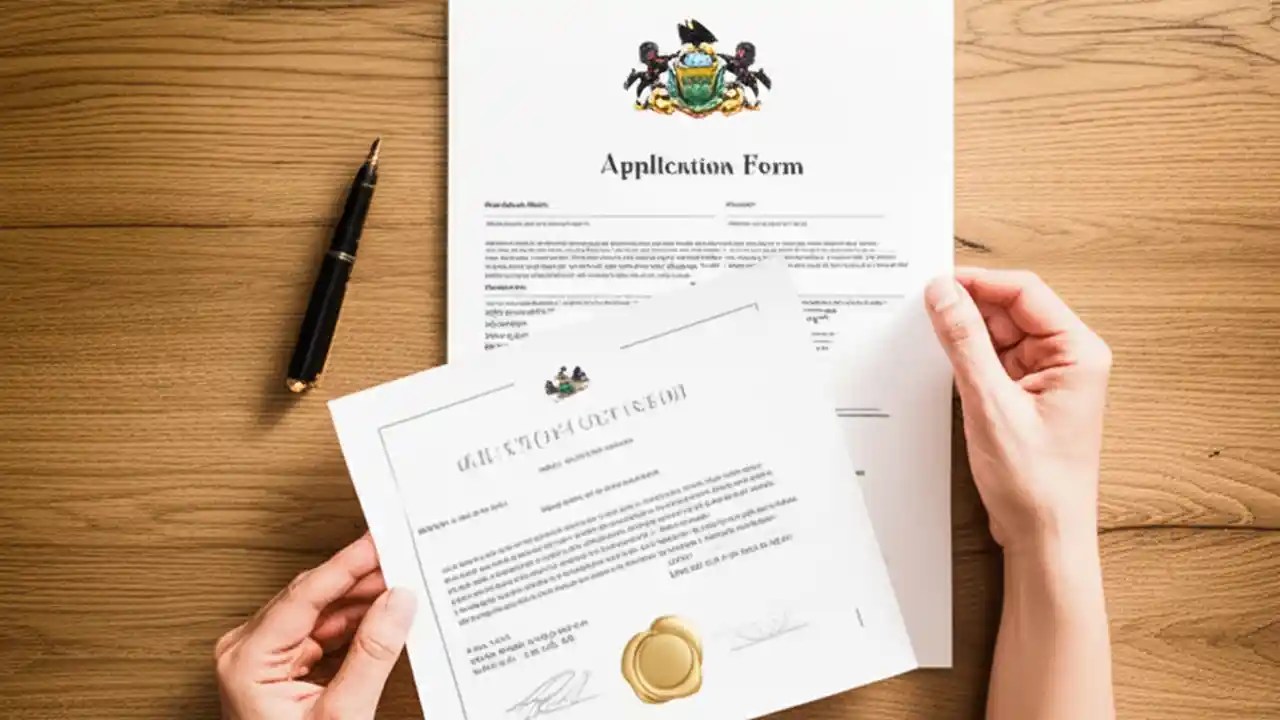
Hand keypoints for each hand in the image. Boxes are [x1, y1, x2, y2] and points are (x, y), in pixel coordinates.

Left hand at [215, 534, 416, 719]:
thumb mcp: (342, 715)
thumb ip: (372, 655)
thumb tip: (396, 603)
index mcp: (247, 659)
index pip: (306, 594)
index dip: (348, 563)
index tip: (379, 541)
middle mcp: (245, 652)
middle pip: (312, 598)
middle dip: (360, 580)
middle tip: (402, 560)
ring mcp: (260, 661)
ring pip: (319, 614)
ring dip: (360, 601)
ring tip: (400, 587)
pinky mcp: (278, 671)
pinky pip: (319, 634)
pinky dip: (352, 625)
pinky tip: (381, 617)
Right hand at [924, 269, 1111, 552]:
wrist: (1045, 537)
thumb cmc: (1036, 482)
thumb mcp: (991, 404)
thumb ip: (964, 343)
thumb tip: (942, 294)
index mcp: (1078, 353)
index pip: (1025, 292)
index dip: (978, 282)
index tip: (935, 284)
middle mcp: (1069, 360)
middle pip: (1011, 311)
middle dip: (968, 309)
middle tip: (922, 311)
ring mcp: (1049, 379)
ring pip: (999, 336)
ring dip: (966, 337)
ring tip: (931, 344)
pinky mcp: (1029, 398)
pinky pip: (995, 362)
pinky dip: (969, 361)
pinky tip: (945, 369)